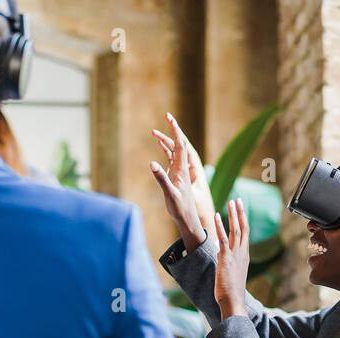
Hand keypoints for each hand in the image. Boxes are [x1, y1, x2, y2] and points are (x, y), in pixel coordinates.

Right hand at [148, 113, 209, 251]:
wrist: (188, 220)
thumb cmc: (181, 209)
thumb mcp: (170, 194)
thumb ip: (161, 178)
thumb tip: (152, 163)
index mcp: (183, 169)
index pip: (181, 145)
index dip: (176, 130)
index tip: (170, 118)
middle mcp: (182, 168)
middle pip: (179, 144)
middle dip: (173, 129)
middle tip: (167, 115)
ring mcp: (179, 172)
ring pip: (174, 151)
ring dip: (166, 140)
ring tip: (154, 131)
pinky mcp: (175, 177)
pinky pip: (171, 159)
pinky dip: (165, 149)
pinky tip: (160, 144)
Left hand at [213, 198, 249, 319]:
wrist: (233, 301)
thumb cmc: (231, 291)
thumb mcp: (232, 273)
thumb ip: (228, 262)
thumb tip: (222, 257)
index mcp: (244, 256)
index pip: (245, 233)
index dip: (243, 220)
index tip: (241, 209)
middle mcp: (242, 253)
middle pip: (243, 228)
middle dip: (241, 213)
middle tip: (238, 200)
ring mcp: (235, 255)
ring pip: (236, 230)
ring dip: (233, 215)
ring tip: (231, 202)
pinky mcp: (226, 258)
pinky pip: (223, 239)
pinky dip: (219, 226)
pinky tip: (216, 216)